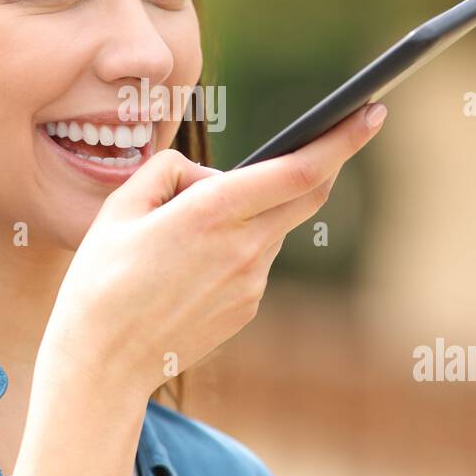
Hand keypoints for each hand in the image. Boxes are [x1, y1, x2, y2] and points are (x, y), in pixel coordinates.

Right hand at [40, 101, 388, 398]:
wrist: (103, 362)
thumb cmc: (102, 279)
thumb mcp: (120, 207)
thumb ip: (170, 171)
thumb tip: (213, 178)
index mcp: (212, 212)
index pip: (299, 169)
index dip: (342, 139)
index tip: (372, 112)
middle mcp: (243, 246)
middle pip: (309, 193)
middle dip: (332, 157)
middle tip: (346, 127)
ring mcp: (251, 281)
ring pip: (273, 224)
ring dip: (255, 207)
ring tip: (187, 227)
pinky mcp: (249, 306)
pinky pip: (254, 257)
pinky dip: (237, 243)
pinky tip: (190, 264)